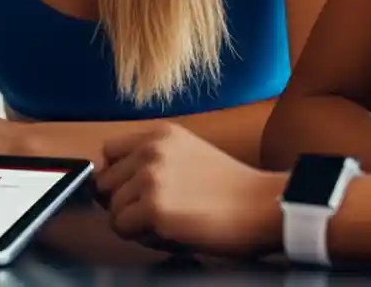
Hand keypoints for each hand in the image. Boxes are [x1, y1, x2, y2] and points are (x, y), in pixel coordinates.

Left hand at [95, 124, 284, 259]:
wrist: (265, 206)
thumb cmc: (233, 190)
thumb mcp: (188, 153)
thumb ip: (152, 159)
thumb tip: (114, 183)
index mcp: (158, 134)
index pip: (109, 152)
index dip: (118, 178)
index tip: (133, 192)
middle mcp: (150, 150)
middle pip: (105, 183)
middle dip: (125, 203)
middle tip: (155, 214)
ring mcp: (151, 178)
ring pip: (112, 209)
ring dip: (134, 223)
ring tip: (168, 224)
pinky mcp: (154, 208)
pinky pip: (123, 229)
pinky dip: (142, 238)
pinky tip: (170, 234)